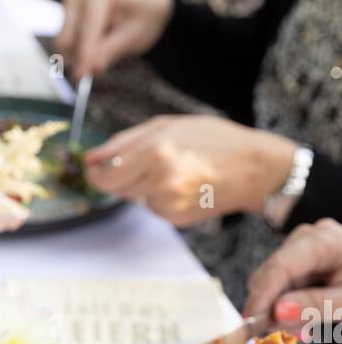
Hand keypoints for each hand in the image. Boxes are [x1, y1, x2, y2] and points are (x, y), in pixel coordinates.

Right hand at [58, 0, 173, 77]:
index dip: (85, 52)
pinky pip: (66, 47)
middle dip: (80, 58)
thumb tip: (90, 69)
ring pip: (65, 45)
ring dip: (80, 58)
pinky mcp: (66, 20)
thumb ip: (109, 51)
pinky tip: (97, 51)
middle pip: (68, 37)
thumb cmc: (142, 20)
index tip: (83, 75)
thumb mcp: (132, 37)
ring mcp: (69, 7)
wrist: (143, 12)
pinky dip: (79, 56)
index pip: (88, 26)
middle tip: (98, 72)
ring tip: (105, 55)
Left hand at [84, 116, 296, 227]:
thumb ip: (124, 142)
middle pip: (116, 188)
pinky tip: (182, 184)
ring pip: (134, 197)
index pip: (105, 176)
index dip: (94, 173)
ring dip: (141, 184)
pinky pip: (152, 206)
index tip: (93, 167)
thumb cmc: (212, 139)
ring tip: (172, 169)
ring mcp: (168, 204)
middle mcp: (160, 182)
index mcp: (156, 152)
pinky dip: (159, 196)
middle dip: (119, 175)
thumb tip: (92, 157)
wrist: (252, 169)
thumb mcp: (167, 126)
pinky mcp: (175, 218)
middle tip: (141, 161)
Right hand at [243, 220, 341, 329]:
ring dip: (280, 310)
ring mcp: (304, 248)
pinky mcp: (304, 261)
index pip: (279, 268)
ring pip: (275, 283)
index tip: (249, 326)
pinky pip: (285, 285)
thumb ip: (315, 305)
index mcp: (320, 241)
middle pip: (271, 275)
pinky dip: (289, 306)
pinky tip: (305, 320)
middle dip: (270, 308)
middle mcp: (307, 239)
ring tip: (302, 329)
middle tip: (279, 336)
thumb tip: (277, 313)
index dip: (261, 298)